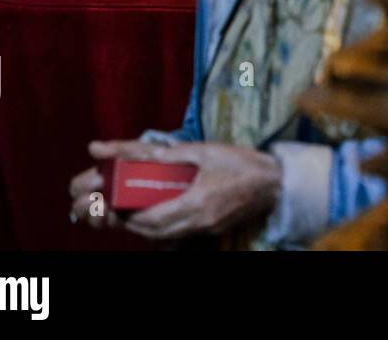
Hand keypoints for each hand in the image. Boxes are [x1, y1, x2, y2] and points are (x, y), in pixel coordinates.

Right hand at [69, 138, 162, 230]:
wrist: (173, 170)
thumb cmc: (150, 158)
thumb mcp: (137, 150)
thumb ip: (117, 148)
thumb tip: (92, 147)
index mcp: (100, 177)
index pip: (78, 186)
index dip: (83, 185)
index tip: (98, 179)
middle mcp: (102, 195)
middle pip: (80, 206)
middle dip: (84, 204)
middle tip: (99, 198)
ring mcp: (113, 208)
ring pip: (93, 219)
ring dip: (97, 215)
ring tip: (108, 209)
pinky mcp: (127, 218)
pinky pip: (112, 224)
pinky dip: (112, 221)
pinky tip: (117, 215)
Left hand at [71, 139, 280, 239]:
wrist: (274, 182)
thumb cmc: (242, 163)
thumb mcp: (206, 150)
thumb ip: (174, 153)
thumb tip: (146, 153)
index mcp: (197, 201)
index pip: (153, 217)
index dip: (129, 214)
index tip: (113, 204)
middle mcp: (198, 220)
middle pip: (155, 232)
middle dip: (130, 223)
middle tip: (114, 210)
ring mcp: (205, 227)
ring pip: (164, 236)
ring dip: (143, 228)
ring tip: (128, 214)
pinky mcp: (209, 229)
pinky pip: (176, 234)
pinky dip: (159, 228)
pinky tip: (153, 216)